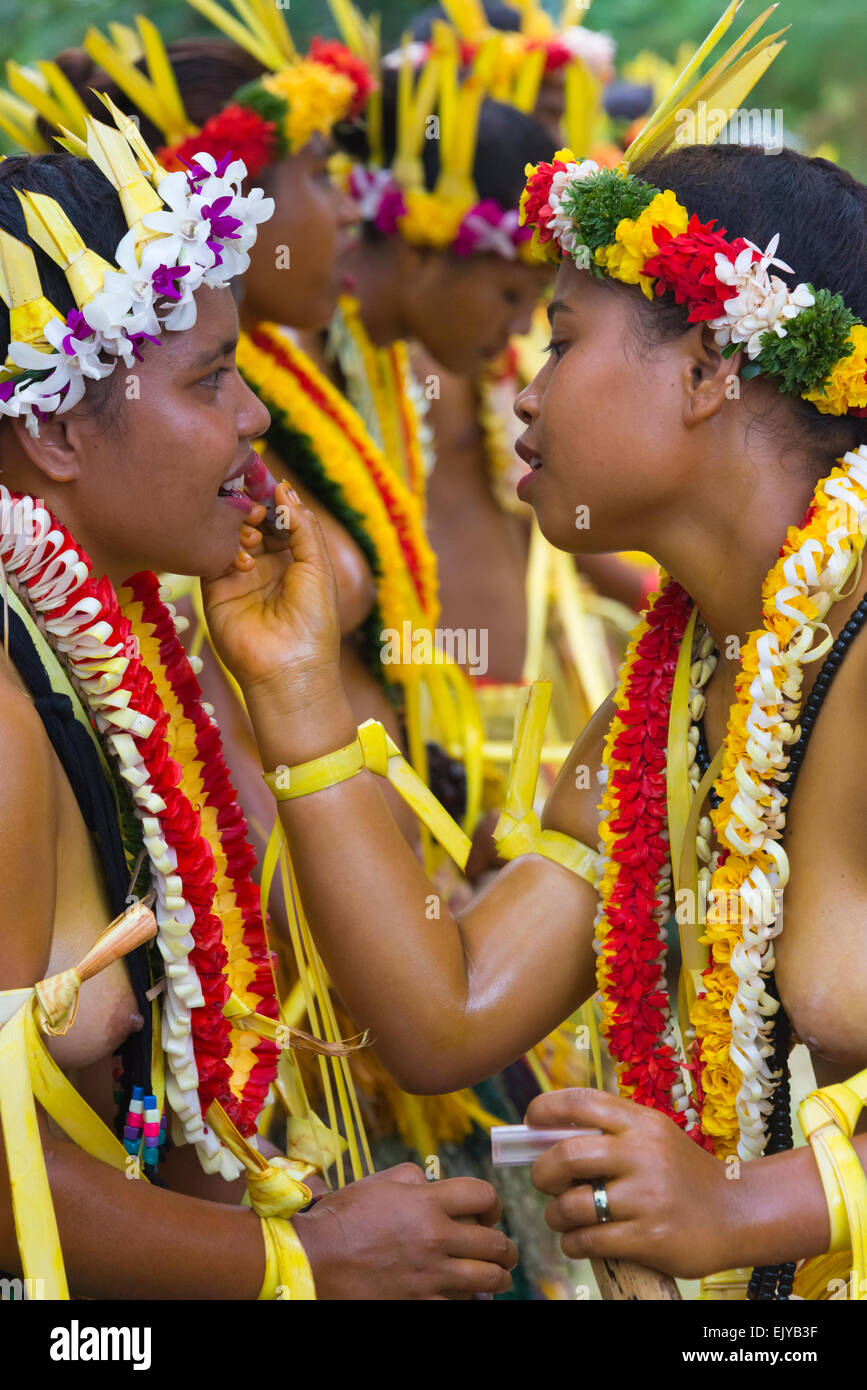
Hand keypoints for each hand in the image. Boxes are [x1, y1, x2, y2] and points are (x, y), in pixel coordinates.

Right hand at [201, 483, 341, 704]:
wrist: (288, 668)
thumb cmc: (313, 620)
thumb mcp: (318, 565)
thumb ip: (302, 525)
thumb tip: (283, 488)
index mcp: (293, 557)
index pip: (277, 516)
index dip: (272, 498)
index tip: (265, 481)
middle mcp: (264, 563)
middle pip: (251, 520)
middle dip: (252, 508)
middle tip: (255, 506)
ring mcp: (237, 574)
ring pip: (230, 533)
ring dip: (240, 527)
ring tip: (254, 534)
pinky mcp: (214, 588)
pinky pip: (211, 556)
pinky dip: (224, 548)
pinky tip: (243, 558)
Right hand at [293, 1162, 517, 1299]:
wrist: (315, 1260)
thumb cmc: (344, 1217)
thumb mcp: (379, 1182)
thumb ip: (414, 1179)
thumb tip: (434, 1185)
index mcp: (427, 1202)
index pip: (483, 1195)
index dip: (492, 1203)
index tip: (489, 1212)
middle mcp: (436, 1238)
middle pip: (495, 1243)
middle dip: (506, 1247)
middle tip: (505, 1251)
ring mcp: (431, 1275)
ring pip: (488, 1279)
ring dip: (498, 1276)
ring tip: (498, 1276)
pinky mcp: (421, 1303)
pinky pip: (461, 1304)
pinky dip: (468, 1299)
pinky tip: (465, 1294)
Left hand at [527, 1089, 741, 1279]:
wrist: (740, 1214)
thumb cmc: (685, 1176)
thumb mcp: (655, 1139)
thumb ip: (611, 1132)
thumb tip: (548, 1137)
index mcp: (642, 1123)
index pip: (582, 1102)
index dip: (546, 1108)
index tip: (529, 1120)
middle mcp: (643, 1154)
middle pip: (566, 1156)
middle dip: (542, 1172)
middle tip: (543, 1182)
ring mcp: (647, 1197)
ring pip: (572, 1205)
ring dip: (555, 1214)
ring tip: (562, 1218)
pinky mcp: (651, 1237)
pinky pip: (589, 1240)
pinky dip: (572, 1242)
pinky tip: (577, 1240)